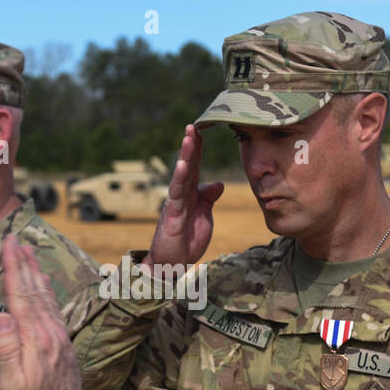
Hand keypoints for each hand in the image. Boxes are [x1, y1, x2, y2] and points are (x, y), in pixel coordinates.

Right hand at [0, 232, 82, 389]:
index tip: (8, 244)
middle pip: (35, 291)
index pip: (20, 295)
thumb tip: (0, 316)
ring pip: (47, 299)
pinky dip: (47, 293)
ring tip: (30, 254)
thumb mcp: (9, 386)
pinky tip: (44, 288)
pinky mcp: (64, 348)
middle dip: (25, 263)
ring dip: (37, 274)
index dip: (13, 268)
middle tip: (17, 238)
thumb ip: (6, 350)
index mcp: (35, 340)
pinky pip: (55, 311)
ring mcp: (60, 340)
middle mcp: (51, 335)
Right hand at [147, 124, 223, 268]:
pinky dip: (180, 179)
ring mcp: (176, 203)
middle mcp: (182, 195)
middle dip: (191, 146)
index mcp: (191, 194)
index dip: (198, 150)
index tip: (202, 130)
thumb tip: (219, 183)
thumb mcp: (204, 217)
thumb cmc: (187, 241)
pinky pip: (176, 194)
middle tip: (194, 125)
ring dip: (186, 156)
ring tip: (189, 138)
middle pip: (188, 166)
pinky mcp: (171, 215)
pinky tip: (184, 165)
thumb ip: (209, 199)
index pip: (196, 167)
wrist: (172, 264)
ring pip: (181, 175)